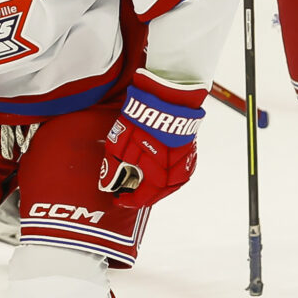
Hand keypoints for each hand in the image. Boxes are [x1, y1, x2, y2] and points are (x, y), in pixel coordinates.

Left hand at [99, 70, 207, 208]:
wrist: (164, 97)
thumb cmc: (140, 121)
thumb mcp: (118, 145)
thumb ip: (112, 169)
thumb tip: (108, 184)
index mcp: (159, 174)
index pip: (145, 197)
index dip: (130, 200)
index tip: (118, 199)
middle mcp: (176, 171)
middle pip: (161, 191)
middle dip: (146, 194)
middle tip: (131, 192)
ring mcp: (185, 160)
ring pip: (174, 183)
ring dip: (159, 186)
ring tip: (145, 183)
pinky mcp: (189, 149)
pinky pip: (181, 170)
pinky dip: (170, 174)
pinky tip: (160, 170)